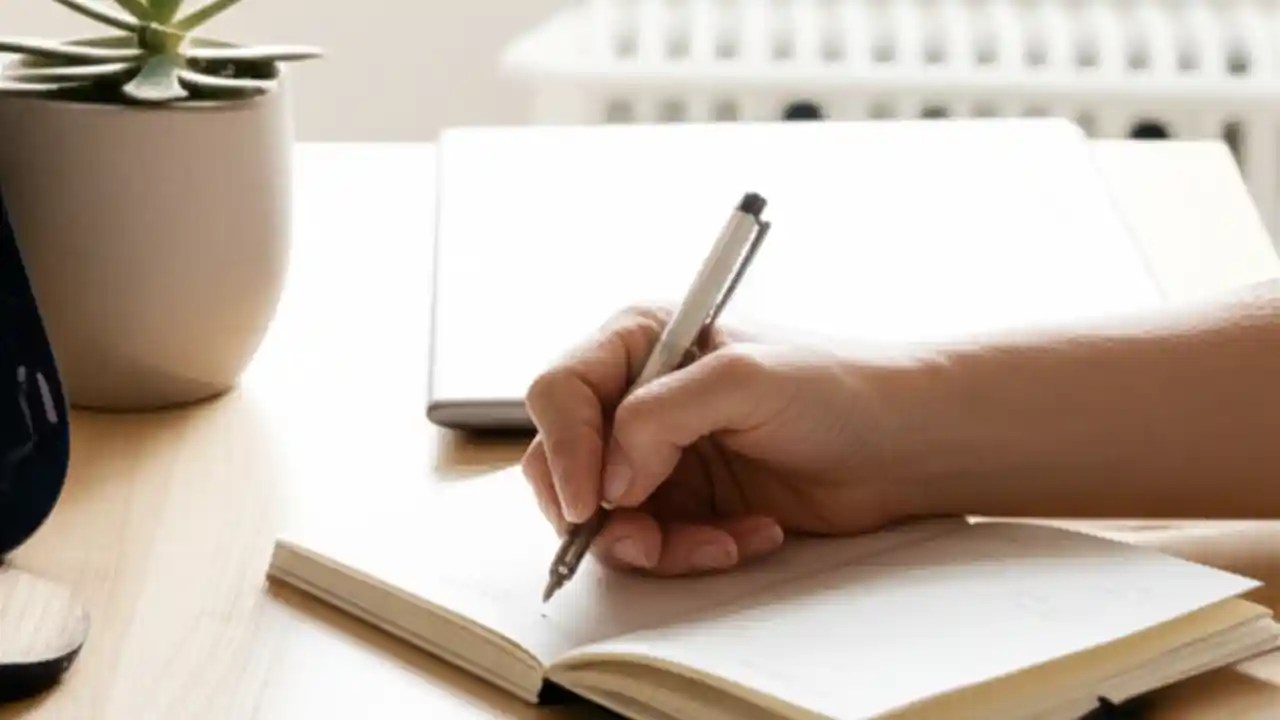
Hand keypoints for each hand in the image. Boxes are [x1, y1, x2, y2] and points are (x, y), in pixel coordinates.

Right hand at [521, 306, 921, 576]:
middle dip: (599, 512)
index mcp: (641, 341)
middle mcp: (639, 397)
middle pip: (566, 462)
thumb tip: (605, 479)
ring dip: (655, 544)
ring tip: (719, 543)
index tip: (589, 503)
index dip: (564, 449)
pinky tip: (748, 536)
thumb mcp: (743, 381)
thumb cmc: (837, 388)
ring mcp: (660, 454)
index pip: (561, 393)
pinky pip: (655, 544)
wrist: (904, 443)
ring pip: (606, 517)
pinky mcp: (687, 502)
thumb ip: (658, 417)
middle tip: (643, 540)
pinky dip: (692, 553)